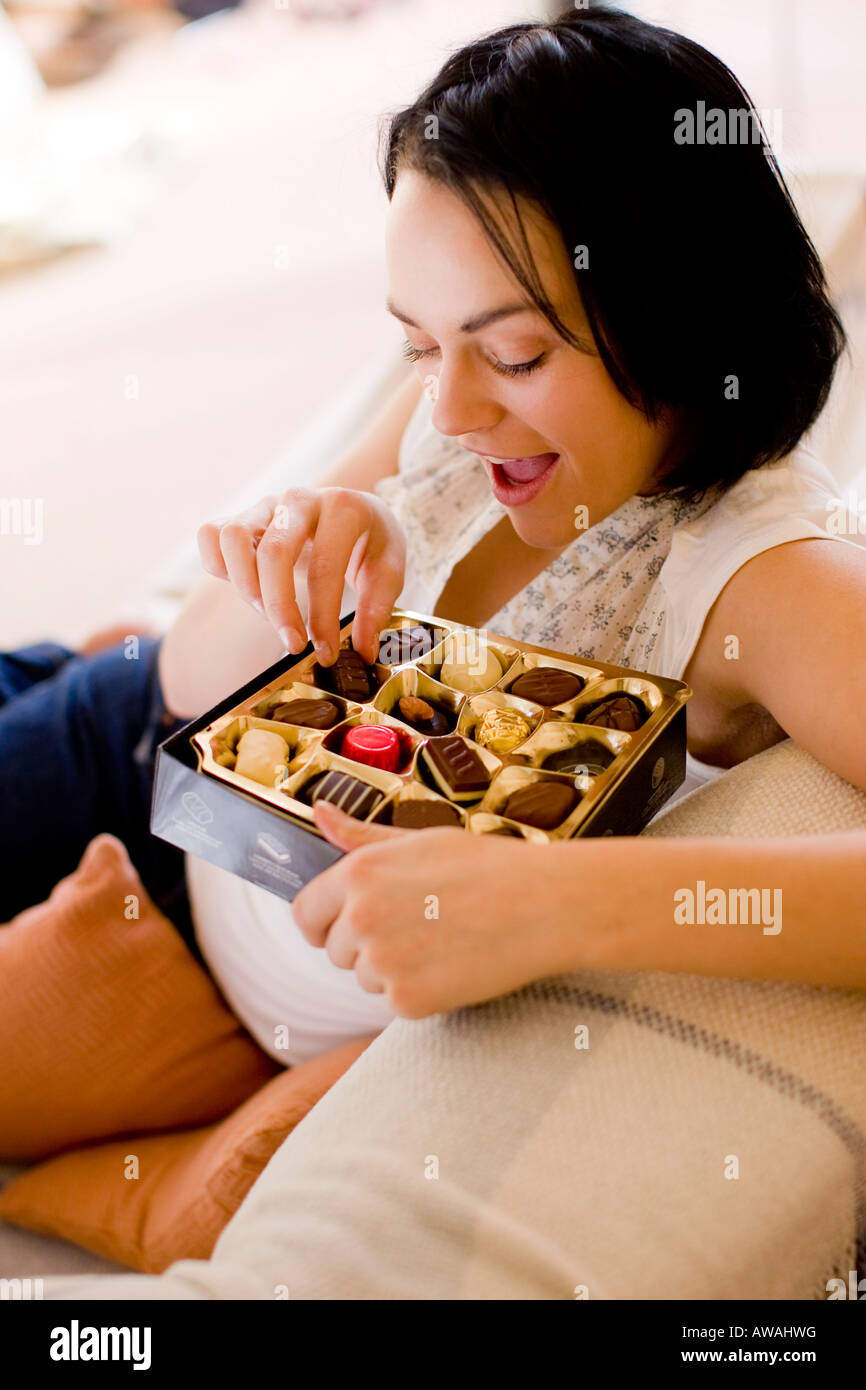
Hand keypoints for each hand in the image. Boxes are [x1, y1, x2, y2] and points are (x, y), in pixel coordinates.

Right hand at [196, 487, 405, 664]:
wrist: (356, 510)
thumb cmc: (371, 541)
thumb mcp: (389, 570)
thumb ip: (377, 609)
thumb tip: (363, 652)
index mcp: (343, 507)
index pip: (324, 567)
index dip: (322, 618)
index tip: (325, 653)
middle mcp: (299, 499)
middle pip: (272, 553)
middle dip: (279, 608)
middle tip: (294, 643)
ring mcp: (267, 505)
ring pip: (231, 537)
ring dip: (245, 586)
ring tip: (269, 615)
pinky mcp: (244, 516)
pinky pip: (211, 534)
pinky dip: (218, 565)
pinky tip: (247, 590)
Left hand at [291, 802, 566, 1017]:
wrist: (545, 907)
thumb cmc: (488, 867)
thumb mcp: (420, 842)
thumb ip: (361, 839)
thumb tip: (320, 814)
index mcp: (358, 874)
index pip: (305, 913)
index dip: (324, 921)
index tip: (344, 924)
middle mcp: (361, 919)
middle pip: (336, 951)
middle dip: (365, 945)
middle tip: (418, 927)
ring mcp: (383, 963)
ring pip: (367, 978)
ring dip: (394, 969)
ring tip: (443, 941)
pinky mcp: (409, 1000)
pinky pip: (397, 1002)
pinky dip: (421, 992)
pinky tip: (455, 964)